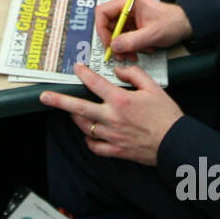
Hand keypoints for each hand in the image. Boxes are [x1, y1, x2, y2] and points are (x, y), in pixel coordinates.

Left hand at [39, 62, 184, 165]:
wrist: (175, 142)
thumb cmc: (166, 115)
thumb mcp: (154, 87)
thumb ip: (134, 74)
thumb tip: (119, 70)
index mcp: (120, 100)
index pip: (95, 83)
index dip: (83, 73)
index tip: (76, 68)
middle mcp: (111, 117)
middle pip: (78, 107)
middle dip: (59, 100)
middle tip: (44, 96)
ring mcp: (111, 135)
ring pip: (84, 126)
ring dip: (76, 118)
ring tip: (73, 112)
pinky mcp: (115, 150)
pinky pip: (94, 146)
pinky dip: (89, 140)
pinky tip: (90, 134)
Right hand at [95, 0, 191, 60]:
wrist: (187, 24)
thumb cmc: (173, 22)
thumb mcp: (152, 34)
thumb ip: (132, 41)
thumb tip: (114, 46)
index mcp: (128, 3)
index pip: (103, 12)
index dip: (102, 29)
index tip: (109, 44)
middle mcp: (126, 9)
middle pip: (108, 26)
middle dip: (114, 42)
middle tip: (121, 55)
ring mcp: (130, 18)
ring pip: (116, 35)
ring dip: (124, 47)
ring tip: (135, 54)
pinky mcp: (134, 27)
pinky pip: (125, 38)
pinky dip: (131, 47)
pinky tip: (143, 49)